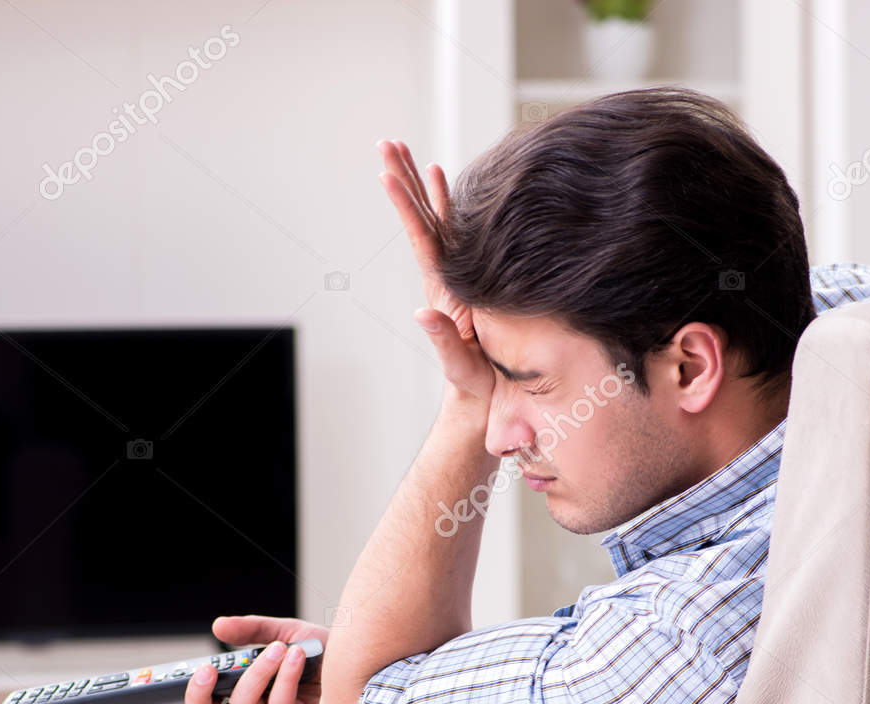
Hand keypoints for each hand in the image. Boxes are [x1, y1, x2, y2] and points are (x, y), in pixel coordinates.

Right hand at [126, 614, 327, 703]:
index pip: (195, 701)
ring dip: (259, 673)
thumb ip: (252, 631)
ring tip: (282, 650)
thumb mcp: (286, 632)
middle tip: (204, 671)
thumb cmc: (327, 652)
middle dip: (198, 695)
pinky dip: (286, 676)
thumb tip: (217, 627)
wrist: (367, 664)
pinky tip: (300, 657)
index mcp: (240, 687)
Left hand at [376, 140, 494, 405]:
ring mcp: (454, 274)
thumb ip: (443, 341)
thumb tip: (422, 316)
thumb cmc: (476, 383)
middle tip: (386, 144)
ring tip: (408, 152)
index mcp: (443, 290)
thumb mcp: (459, 365)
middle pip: (421, 219)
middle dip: (404, 180)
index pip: (421, 239)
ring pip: (435, 219)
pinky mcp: (468, 276)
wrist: (483, 394)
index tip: (389, 174)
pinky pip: (457, 231)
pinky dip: (450, 202)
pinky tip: (442, 179)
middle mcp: (444, 275)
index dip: (407, 207)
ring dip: (421, 186)